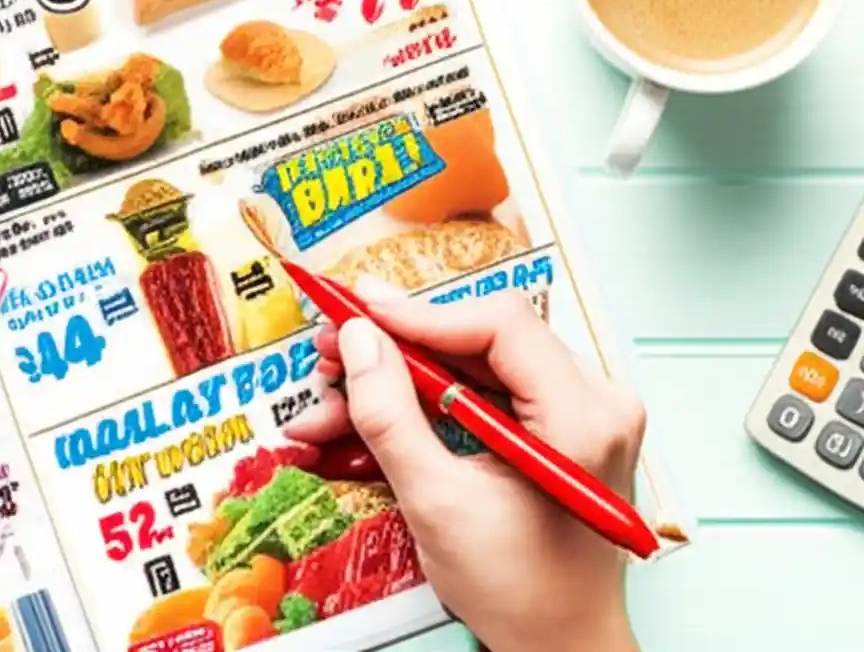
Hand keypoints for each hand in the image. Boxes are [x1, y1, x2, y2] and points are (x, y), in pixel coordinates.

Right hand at [284, 291, 644, 651]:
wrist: (561, 644)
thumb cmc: (519, 592)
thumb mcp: (436, 503)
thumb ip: (390, 416)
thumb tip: (357, 341)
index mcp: (583, 418)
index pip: (497, 326)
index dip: (418, 314)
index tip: (355, 311)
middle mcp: (595, 402)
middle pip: (483, 339)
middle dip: (398, 348)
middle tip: (332, 352)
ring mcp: (582, 413)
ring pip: (476, 364)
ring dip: (402, 378)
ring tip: (335, 399)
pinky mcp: (560, 426)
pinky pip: (485, 393)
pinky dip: (427, 403)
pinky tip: (371, 416)